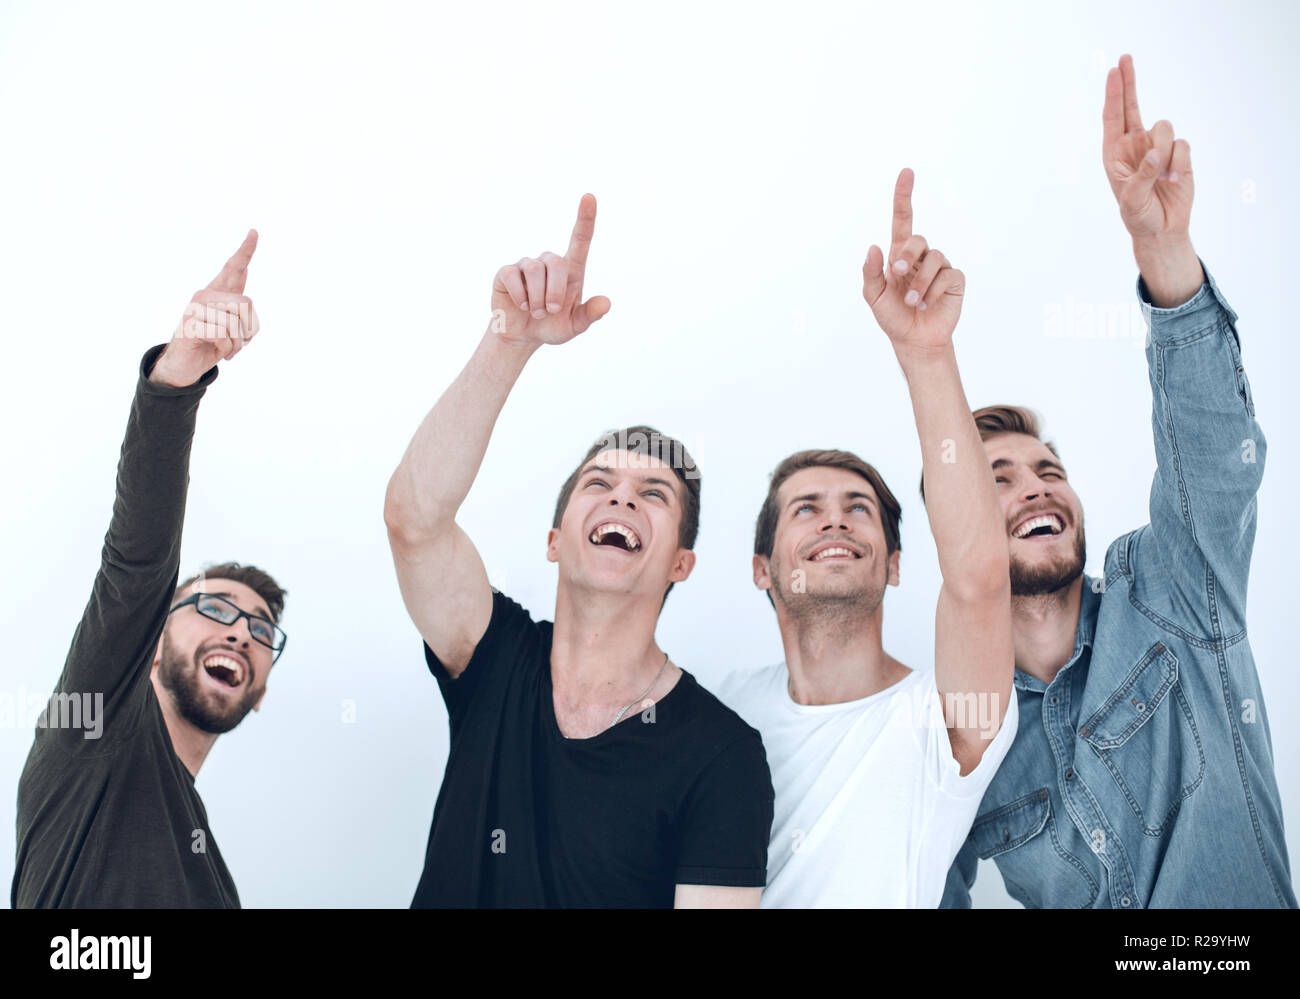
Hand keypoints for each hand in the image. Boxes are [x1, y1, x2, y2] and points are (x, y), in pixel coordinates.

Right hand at [151, 230, 261, 387]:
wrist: (186, 365)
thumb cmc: (213, 344)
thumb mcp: (234, 329)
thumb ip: (242, 313)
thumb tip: (243, 292)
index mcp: (218, 293)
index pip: (234, 268)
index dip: (246, 251)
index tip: (254, 232)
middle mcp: (205, 295)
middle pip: (246, 304)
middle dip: (248, 330)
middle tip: (237, 341)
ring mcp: (195, 309)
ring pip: (235, 323)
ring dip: (237, 343)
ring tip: (225, 347)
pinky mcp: (189, 325)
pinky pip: (222, 336)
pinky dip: (225, 350)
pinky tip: (216, 351)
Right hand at [490, 194, 610, 346]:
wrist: (522, 336)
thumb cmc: (551, 327)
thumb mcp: (574, 327)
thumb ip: (590, 315)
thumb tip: (606, 303)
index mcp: (571, 271)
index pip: (580, 239)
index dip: (585, 218)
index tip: (589, 197)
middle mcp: (549, 262)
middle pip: (556, 262)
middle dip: (555, 291)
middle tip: (550, 311)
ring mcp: (527, 265)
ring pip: (535, 270)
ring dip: (537, 298)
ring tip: (536, 313)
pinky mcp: (506, 272)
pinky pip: (513, 275)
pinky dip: (520, 295)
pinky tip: (522, 306)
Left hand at [862, 168, 964, 354]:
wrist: (914, 340)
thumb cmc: (892, 316)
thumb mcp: (873, 297)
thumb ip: (871, 273)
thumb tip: (874, 247)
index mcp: (900, 255)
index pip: (903, 219)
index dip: (904, 195)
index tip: (907, 172)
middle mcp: (921, 257)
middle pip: (918, 239)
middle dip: (907, 255)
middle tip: (897, 273)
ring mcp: (939, 266)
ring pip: (934, 258)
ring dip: (919, 282)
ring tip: (911, 301)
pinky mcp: (954, 280)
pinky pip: (947, 275)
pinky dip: (933, 292)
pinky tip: (926, 305)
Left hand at [1102, 54, 1193, 244]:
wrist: (1162, 229)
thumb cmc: (1138, 216)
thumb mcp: (1131, 200)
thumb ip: (1141, 175)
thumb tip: (1154, 153)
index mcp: (1115, 154)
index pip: (1113, 117)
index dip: (1114, 94)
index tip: (1113, 71)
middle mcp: (1135, 146)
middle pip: (1134, 106)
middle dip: (1130, 82)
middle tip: (1125, 58)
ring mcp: (1157, 148)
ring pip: (1165, 128)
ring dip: (1165, 152)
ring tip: (1163, 178)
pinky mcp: (1179, 154)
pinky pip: (1183, 144)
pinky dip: (1180, 163)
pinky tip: (1174, 180)